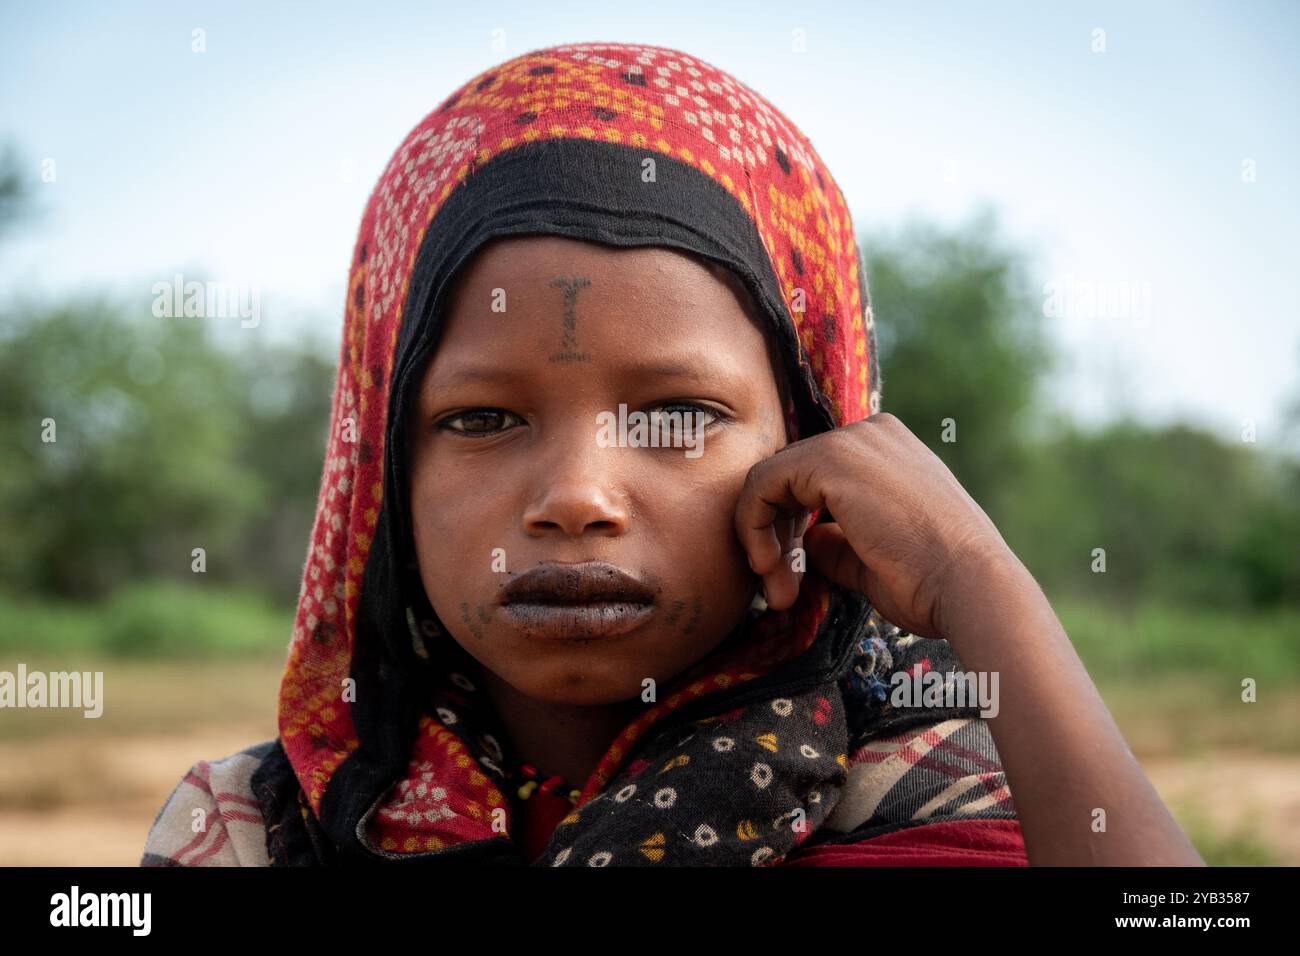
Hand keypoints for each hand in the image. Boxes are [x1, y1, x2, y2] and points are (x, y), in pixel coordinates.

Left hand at [734, 412, 1018, 638]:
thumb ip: (836, 540)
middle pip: (790, 478)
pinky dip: (752, 525)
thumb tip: (803, 542)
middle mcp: (870, 433)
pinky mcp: (830, 460)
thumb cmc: (934, 582)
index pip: (814, 479)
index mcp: (888, 448)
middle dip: (776, 538)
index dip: (794, 530)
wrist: (969, 586)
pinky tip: (768, 566)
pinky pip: (762, 483)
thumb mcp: (872, 554)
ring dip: (762, 538)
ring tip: (777, 590)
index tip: (791, 578)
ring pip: (770, 480)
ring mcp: (851, 441)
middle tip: (779, 592)